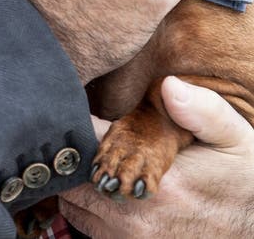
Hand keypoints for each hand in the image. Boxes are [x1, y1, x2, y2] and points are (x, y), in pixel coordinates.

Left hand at [58, 77, 253, 236]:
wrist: (253, 222)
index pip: (93, 147)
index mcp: (159, 182)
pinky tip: (105, 185)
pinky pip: (90, 228)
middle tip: (84, 134)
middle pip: (75, 181)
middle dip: (76, 155)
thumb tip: (169, 86)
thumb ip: (202, 109)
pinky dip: (88, 207)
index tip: (81, 112)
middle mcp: (138, 216)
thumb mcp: (233, 136)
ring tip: (94, 159)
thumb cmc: (242, 178)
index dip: (81, 126)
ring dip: (79, 181)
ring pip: (75, 206)